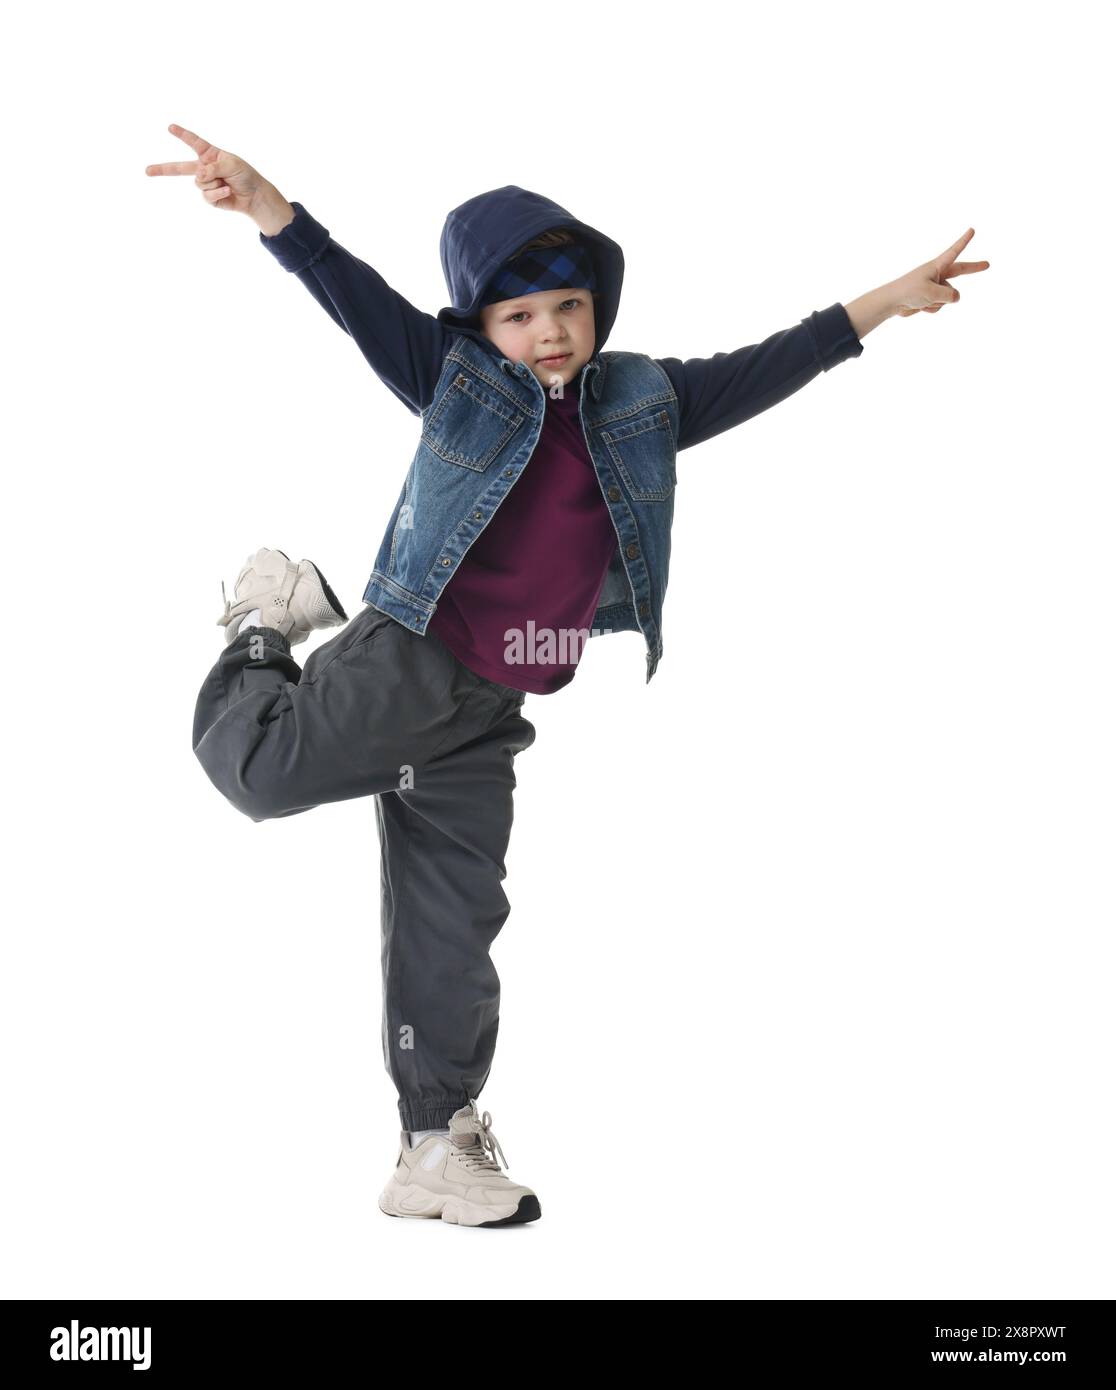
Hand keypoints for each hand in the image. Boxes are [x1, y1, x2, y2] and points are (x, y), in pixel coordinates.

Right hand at [144, 124, 292, 231]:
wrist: (254, 196)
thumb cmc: (245, 175)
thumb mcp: (231, 164)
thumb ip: (213, 167)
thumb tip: (199, 176)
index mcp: (209, 154)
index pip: (193, 142)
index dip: (182, 135)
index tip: (170, 127)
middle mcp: (204, 168)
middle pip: (180, 168)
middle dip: (162, 169)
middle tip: (146, 171)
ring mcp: (205, 183)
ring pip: (200, 182)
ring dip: (215, 182)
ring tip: (227, 182)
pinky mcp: (209, 198)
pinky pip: (207, 194)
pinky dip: (218, 192)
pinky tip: (228, 191)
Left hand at [891, 228, 989, 315]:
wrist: (891, 303)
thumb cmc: (909, 292)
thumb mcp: (933, 293)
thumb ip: (950, 295)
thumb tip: (957, 297)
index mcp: (936, 266)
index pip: (954, 251)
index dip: (964, 241)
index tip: (972, 230)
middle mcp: (937, 274)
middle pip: (959, 271)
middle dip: (973, 268)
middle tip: (987, 264)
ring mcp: (934, 287)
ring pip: (947, 297)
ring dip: (937, 302)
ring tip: (922, 299)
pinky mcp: (929, 298)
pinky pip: (939, 306)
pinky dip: (931, 308)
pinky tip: (920, 306)